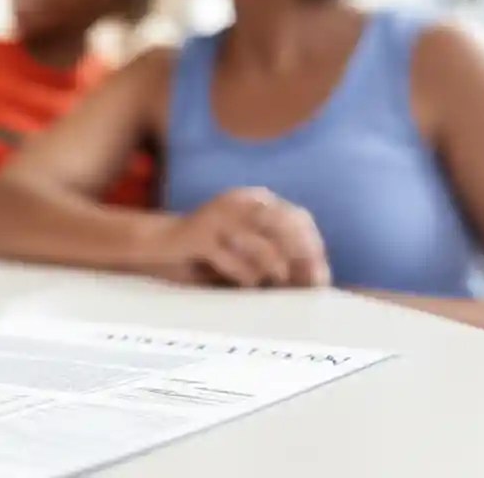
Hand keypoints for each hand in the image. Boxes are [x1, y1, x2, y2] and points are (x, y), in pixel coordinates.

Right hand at [149, 188, 329, 288]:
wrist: (163, 242)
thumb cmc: (214, 247)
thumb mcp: (248, 240)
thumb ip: (278, 249)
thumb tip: (315, 275)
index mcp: (255, 198)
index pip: (297, 217)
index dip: (313, 246)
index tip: (321, 274)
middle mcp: (238, 201)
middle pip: (284, 228)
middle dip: (300, 259)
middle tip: (304, 284)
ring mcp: (218, 217)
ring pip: (262, 246)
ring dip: (273, 270)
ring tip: (272, 283)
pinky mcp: (199, 236)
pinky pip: (233, 260)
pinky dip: (245, 275)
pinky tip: (247, 282)